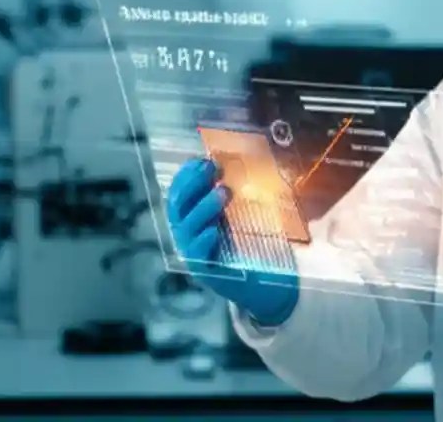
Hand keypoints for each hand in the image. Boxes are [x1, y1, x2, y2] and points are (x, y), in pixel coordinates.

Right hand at [166, 158, 298, 325]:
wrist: (264, 284)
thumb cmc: (250, 242)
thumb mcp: (243, 212)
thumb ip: (236, 192)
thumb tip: (243, 159)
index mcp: (192, 217)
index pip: (179, 192)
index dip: (186, 175)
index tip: (201, 159)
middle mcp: (188, 234)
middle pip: (178, 207)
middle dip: (193, 185)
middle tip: (213, 168)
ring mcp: (195, 254)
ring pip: (188, 229)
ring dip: (204, 208)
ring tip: (223, 192)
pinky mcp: (207, 273)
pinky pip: (198, 257)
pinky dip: (204, 242)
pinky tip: (214, 231)